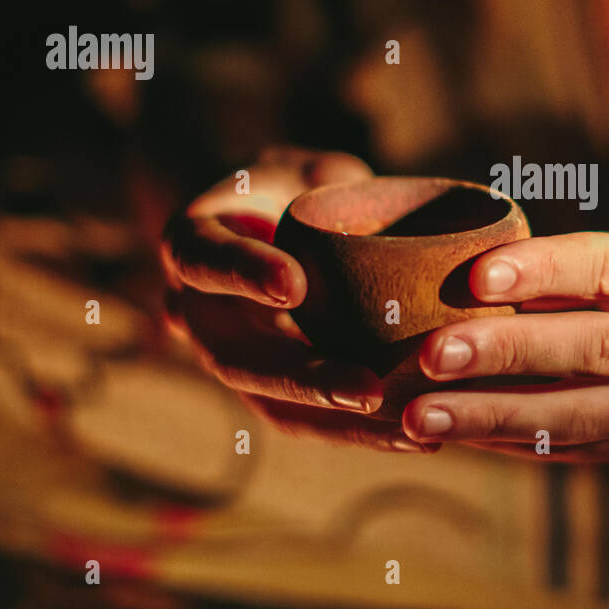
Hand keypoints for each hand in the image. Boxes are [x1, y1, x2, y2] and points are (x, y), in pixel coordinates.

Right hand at [161, 146, 440, 452]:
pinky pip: (305, 421)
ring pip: (269, 404)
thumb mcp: (304, 170)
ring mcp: (231, 358)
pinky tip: (416, 438)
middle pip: (237, 358)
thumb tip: (374, 196)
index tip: (293, 283)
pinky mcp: (268, 389)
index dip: (243, 272)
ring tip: (405, 429)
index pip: (204, 258)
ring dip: (337, 422)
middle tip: (367, 389)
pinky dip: (357, 433)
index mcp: (192, 243)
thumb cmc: (297, 186)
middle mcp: (197, 311)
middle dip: (303, 379)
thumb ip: (331, 183)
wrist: (276, 221)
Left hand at [399, 232, 608, 460]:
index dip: (547, 271)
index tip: (476, 274)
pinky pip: (584, 450)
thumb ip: (601, 264)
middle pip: (594, 351)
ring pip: (582, 416)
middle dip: (506, 353)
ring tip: (422, 414)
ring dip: (495, 416)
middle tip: (429, 354)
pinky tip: (461, 434)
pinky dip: (518, 443)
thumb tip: (489, 269)